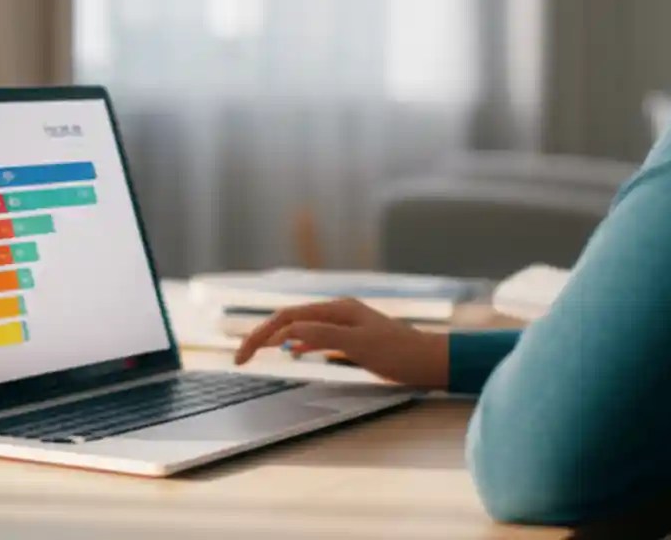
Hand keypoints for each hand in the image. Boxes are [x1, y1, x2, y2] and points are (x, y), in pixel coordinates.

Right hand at [232, 297, 448, 388]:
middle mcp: (337, 312)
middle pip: (289, 319)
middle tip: (241, 357)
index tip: (242, 356)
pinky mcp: (350, 337)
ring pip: (299, 326)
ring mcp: (344, 324)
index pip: (287, 317)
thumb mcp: (357, 345)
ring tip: (257, 351)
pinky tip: (292, 350)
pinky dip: (296, 342)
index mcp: (336, 309)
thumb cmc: (398, 353)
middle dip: (262, 334)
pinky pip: (313, 335)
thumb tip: (288, 332)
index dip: (261, 335)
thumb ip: (322, 335)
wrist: (430, 361)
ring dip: (276, 337)